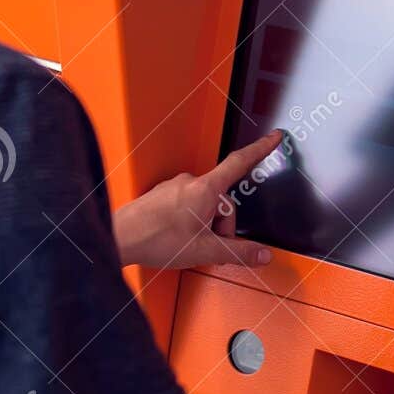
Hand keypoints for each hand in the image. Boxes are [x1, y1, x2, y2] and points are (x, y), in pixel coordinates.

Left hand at [113, 131, 284, 270]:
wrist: (119, 239)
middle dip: (223, 225)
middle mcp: (190, 182)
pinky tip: (176, 238)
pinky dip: (189, 223)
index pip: (240, 163)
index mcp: (206, 189)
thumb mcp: (206, 250)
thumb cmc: (156, 239)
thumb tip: (263, 254)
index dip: (261, 150)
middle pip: (223, 200)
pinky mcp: (161, 196)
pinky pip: (187, 206)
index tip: (274, 138)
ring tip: (189, 244)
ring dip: (205, 226)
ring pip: (204, 205)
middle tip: (210, 246)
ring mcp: (174, 187)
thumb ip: (239, 252)